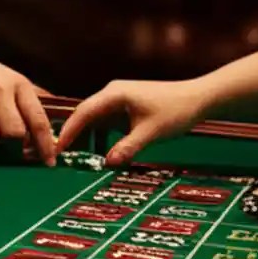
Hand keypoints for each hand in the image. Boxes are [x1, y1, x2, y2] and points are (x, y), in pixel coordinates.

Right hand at [0, 39, 55, 164]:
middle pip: (15, 133)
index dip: (45, 145)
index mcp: (19, 84)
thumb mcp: (7, 79)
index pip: (38, 119)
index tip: (48, 162)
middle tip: (4, 142)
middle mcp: (1, 89)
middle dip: (11, 143)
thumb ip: (25, 102)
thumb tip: (47, 133)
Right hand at [57, 79, 212, 165]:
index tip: (57, 148)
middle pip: (85, 115)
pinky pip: (107, 123)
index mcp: (114, 94)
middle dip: (74, 135)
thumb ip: (127, 148)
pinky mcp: (127, 108)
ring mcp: (120, 100)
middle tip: (62, 156)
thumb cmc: (176, 110)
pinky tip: (102, 152)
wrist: (200, 98)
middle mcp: (113, 94)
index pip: (83, 112)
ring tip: (80, 158)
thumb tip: (108, 164)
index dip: (69, 131)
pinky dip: (102, 136)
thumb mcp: (150, 132)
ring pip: (96, 120)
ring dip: (89, 138)